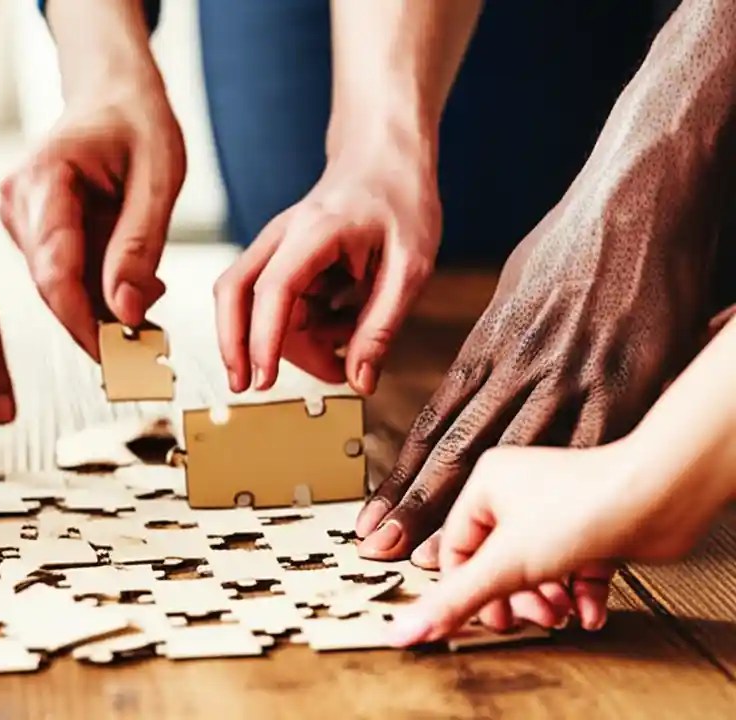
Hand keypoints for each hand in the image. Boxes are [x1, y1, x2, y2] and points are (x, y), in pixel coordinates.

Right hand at [0, 71, 184, 356]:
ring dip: (103, 303)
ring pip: (58, 287)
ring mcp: (18, 217)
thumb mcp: (159, 179)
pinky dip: (97, 287)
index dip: (83, 322)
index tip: (117, 355)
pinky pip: (62, 275)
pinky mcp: (28, 231)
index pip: (55, 271)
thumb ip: (139, 248)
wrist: (112, 94)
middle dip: (100, 318)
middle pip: (53, 286)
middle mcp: (18, 200)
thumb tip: (125, 313)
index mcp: (46, 178)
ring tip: (150, 286)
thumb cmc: (137, 122)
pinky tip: (129, 275)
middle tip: (151, 333)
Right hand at [213, 126, 437, 394]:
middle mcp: (282, 237)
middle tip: (248, 388)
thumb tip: (359, 381)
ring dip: (282, 341)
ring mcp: (276, 247)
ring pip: (252, 303)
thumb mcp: (411, 267)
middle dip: (234, 344)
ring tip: (338, 357)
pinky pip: (275, 302)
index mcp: (315, 232)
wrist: (385, 156)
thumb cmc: (401, 200)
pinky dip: (298, 328)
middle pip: (234, 292)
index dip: (263, 339)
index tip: (263, 380)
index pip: (273, 290)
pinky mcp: (281, 259)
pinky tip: (337, 333)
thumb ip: (382, 325)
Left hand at [354, 185, 711, 561]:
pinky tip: (561, 549)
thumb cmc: (574, 237)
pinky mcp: (627, 384)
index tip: (375, 517)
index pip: (432, 425)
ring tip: (455, 567)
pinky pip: (593, 460)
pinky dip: (576, 509)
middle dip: (418, 510)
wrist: (637, 197)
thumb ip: (493, 339)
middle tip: (383, 551)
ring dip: (485, 522)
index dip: (401, 479)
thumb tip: (479, 372)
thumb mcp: (513, 286)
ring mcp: (572, 379)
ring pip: (518, 465)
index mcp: (488, 345)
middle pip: (460, 454)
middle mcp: (520, 368)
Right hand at [389, 441, 722, 644]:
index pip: (456, 546)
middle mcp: (520, 491)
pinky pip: (575, 568)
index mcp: (486, 482)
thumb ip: (455, 600)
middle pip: (498, 560)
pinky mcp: (594, 526)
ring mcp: (558, 509)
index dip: (466, 587)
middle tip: (523, 618)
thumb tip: (408, 628)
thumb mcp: (506, 563)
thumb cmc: (586, 503)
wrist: (661, 494)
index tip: (477, 616)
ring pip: (538, 568)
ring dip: (547, 599)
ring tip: (558, 614)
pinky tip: (587, 609)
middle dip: (514, 597)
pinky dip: (580, 594)